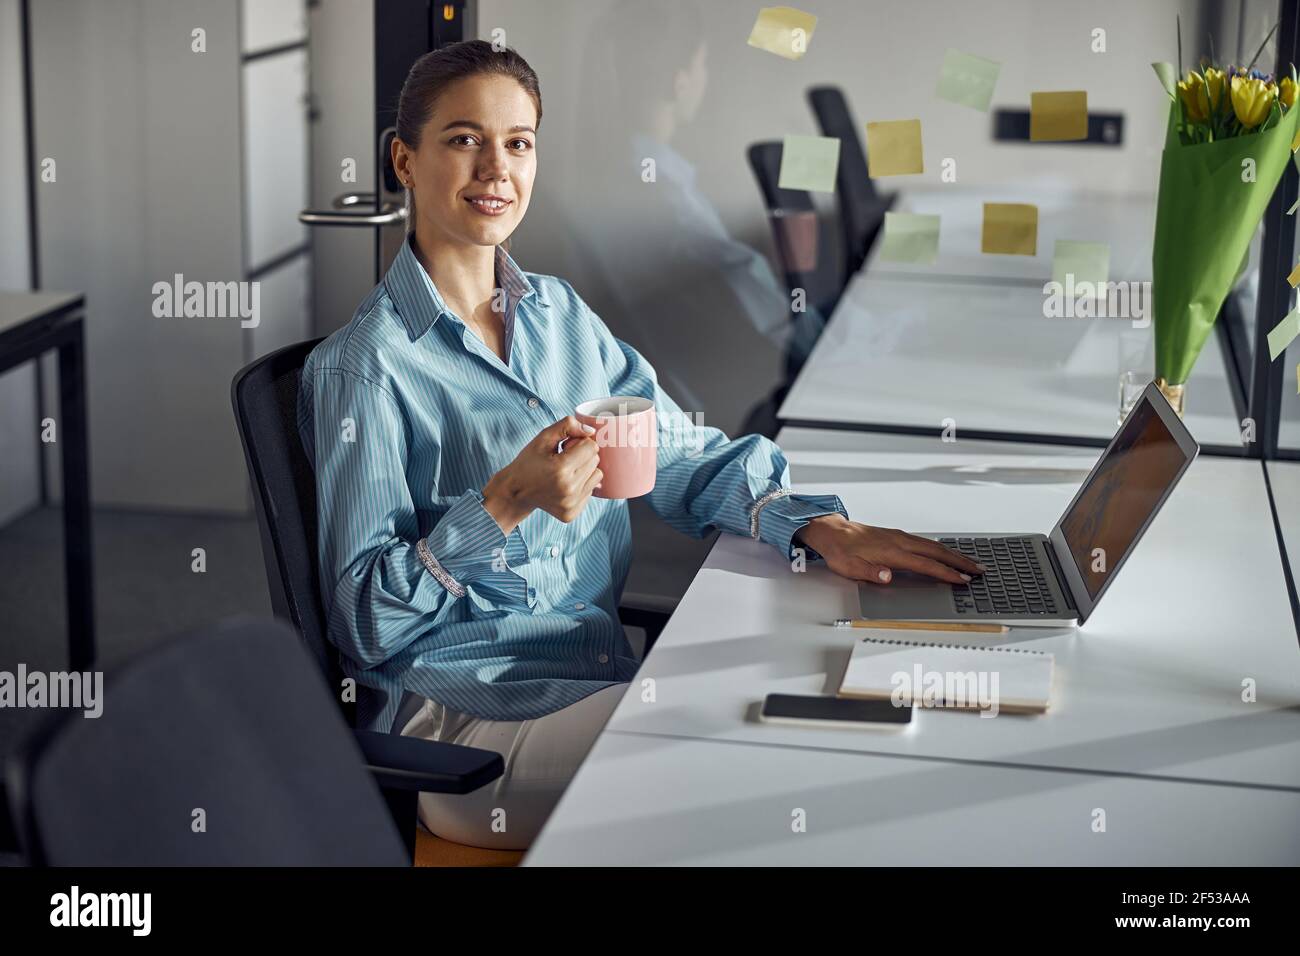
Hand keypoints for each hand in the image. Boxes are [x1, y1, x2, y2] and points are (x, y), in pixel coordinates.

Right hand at [482, 417, 601, 533]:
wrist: (515, 492)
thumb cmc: (528, 462)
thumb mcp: (542, 438)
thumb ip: (567, 426)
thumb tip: (591, 431)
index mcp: (561, 469)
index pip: (591, 447)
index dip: (579, 443)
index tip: (566, 447)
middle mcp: (568, 489)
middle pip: (595, 461)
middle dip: (582, 456)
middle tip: (563, 460)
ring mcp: (571, 504)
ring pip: (597, 476)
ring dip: (584, 471)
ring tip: (565, 472)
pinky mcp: (572, 513)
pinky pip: (591, 491)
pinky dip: (581, 485)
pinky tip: (564, 485)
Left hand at [794, 514, 983, 585]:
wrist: (832, 532)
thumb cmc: (841, 551)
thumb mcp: (851, 568)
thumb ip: (871, 573)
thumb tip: (887, 576)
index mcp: (892, 551)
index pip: (926, 564)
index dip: (946, 573)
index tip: (963, 580)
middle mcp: (900, 541)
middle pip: (937, 551)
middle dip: (961, 561)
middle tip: (980, 570)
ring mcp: (900, 536)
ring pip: (934, 545)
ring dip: (954, 554)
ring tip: (970, 562)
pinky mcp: (897, 536)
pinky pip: (925, 542)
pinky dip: (941, 548)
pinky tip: (946, 552)